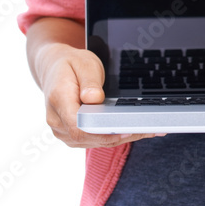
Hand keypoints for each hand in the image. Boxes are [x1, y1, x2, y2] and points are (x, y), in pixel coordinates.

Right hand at [39, 42, 164, 148]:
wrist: (55, 69)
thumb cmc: (71, 65)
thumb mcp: (84, 64)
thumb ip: (89, 82)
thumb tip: (94, 99)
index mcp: (58, 100)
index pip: (78, 126)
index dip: (103, 132)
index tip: (127, 129)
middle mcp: (57, 121)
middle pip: (90, 138)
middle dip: (120, 135)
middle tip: (149, 129)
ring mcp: (63, 131)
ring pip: (94, 142)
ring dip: (121, 138)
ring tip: (149, 130)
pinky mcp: (72, 135)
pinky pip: (94, 139)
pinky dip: (114, 136)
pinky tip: (134, 131)